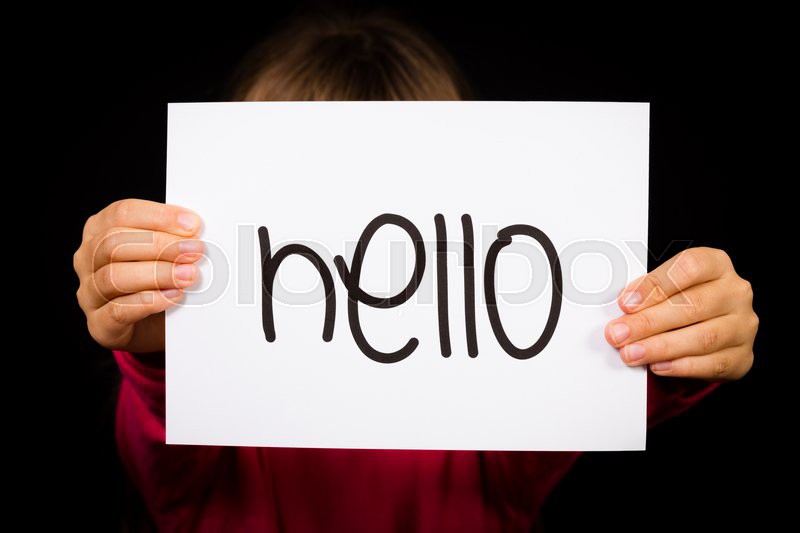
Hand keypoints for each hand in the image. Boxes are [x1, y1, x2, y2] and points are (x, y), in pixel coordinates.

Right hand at [74, 199, 203, 352]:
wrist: (157, 327)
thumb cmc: (159, 281)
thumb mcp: (164, 254)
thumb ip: (173, 239)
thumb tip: (195, 230)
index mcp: (99, 230)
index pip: (122, 213)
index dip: (159, 216)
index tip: (192, 224)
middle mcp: (87, 259)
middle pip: (115, 243)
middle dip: (161, 245)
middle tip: (195, 250)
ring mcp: (89, 293)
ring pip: (114, 277)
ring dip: (157, 274)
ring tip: (188, 275)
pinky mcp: (99, 325)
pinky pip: (117, 311)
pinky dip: (147, 302)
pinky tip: (172, 296)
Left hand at [604, 247, 756, 380]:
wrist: (707, 331)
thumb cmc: (682, 301)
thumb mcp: (667, 287)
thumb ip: (649, 291)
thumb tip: (623, 305)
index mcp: (716, 265)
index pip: (689, 267)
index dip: (655, 285)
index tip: (626, 303)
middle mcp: (735, 292)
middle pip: (693, 305)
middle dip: (649, 322)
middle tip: (619, 333)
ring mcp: (742, 325)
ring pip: (703, 337)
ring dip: (661, 347)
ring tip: (632, 353)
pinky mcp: (742, 356)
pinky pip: (713, 363)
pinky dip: (682, 367)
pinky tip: (658, 366)